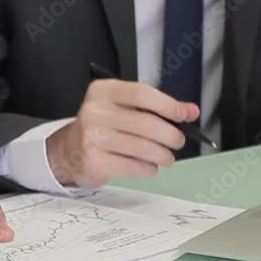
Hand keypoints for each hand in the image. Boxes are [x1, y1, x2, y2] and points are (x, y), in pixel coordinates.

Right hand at [46, 80, 199, 187]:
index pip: (141, 94)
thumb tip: (190, 111)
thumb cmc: (104, 126)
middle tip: (178, 141)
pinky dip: (149, 168)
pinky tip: (149, 166)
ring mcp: (92, 138)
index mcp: (104, 92)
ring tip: (167, 157)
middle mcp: (95, 112)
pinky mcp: (94, 162)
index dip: (168, 105)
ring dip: (163, 155)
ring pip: (143, 148)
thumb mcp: (126, 108)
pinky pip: (134, 166)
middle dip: (171, 135)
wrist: (70, 150)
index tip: (183, 116)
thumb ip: (158, 107)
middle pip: (146, 123)